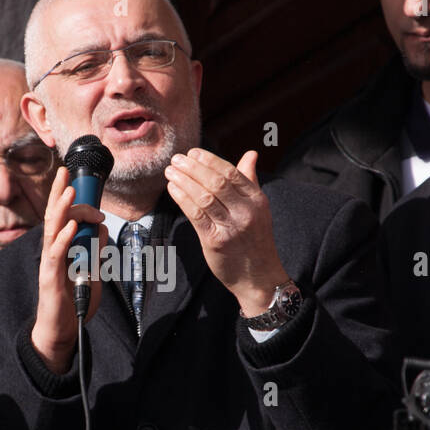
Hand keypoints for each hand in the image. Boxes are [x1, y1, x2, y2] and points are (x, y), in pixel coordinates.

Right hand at [30, 166, 106, 374]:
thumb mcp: (93, 272)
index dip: (67, 197)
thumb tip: (102, 228)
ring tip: (69, 191)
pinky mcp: (49, 279)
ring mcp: (49, 264)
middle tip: (65, 173)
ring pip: (52, 230)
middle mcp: (52, 251)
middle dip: (59, 193)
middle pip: (53, 216)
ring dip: (62, 209)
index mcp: (60, 248)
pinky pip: (56, 255)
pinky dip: (64, 239)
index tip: (76, 181)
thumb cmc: (75, 303)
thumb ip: (96, 250)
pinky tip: (71, 227)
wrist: (62, 331)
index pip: (61, 216)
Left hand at [164, 148, 288, 315]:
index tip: (192, 152)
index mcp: (257, 200)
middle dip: (193, 168)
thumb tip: (251, 154)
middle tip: (176, 159)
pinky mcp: (215, 241)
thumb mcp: (259, 208)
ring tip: (170, 172)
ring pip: (203, 197)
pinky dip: (182, 199)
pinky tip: (173, 190)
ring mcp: (231, 227)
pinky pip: (195, 215)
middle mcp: (246, 212)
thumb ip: (250, 180)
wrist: (258, 277)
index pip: (231, 173)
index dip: (210, 160)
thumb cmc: (255, 240)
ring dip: (183, 181)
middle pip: (215, 182)